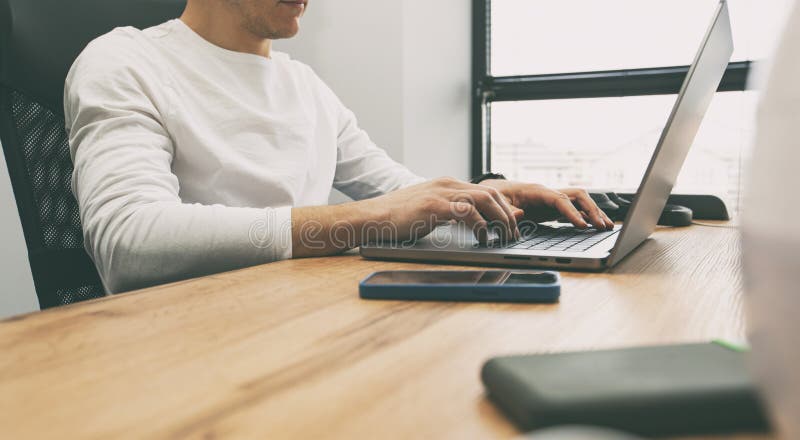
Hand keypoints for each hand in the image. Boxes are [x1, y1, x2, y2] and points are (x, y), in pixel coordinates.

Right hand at [363, 177, 521, 243]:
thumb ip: (453, 213)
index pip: (487, 190)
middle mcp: (448, 184)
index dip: (504, 207)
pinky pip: (467, 212)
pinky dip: (480, 225)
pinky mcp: (435, 206)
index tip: (513, 224)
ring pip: (484, 200)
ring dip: (500, 219)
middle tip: (514, 233)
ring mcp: (441, 194)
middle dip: (508, 214)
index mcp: (448, 184)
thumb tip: (479, 223)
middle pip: (491, 193)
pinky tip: (483, 238)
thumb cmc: (398, 218)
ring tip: (505, 236)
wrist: (371, 217)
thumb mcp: (431, 211)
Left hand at [479, 180, 613, 229]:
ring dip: (594, 212)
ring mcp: (553, 200)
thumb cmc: (497, 196)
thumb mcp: (498, 204)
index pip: (560, 200)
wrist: (494, 191)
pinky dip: (587, 217)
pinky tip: (596, 226)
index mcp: (537, 191)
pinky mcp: (553, 208)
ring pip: (580, 202)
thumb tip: (519, 215)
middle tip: (602, 226)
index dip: (572, 213)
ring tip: (607, 227)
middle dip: (592, 210)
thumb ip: (508, 211)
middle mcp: (549, 193)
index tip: (583, 225)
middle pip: (578, 196)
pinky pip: (575, 210)